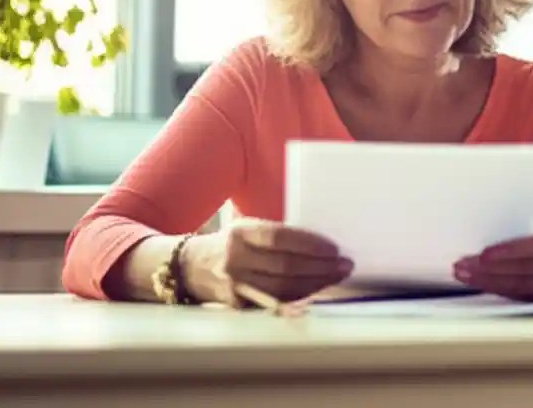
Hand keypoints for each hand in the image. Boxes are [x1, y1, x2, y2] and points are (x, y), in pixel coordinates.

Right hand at [181, 218, 352, 305]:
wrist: (187, 268)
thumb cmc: (230, 244)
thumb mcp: (246, 229)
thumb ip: (276, 234)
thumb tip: (321, 243)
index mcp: (240, 232)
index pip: (281, 237)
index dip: (311, 244)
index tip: (334, 248)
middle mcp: (235, 258)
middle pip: (286, 266)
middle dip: (321, 266)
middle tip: (345, 264)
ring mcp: (235, 284)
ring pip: (283, 288)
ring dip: (316, 283)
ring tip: (337, 276)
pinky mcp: (236, 304)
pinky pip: (275, 301)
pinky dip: (299, 296)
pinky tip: (317, 290)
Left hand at [453, 218, 532, 299]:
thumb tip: (493, 222)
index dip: (511, 251)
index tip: (485, 253)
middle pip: (524, 270)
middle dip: (489, 269)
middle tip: (460, 265)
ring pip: (522, 287)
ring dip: (489, 282)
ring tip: (464, 275)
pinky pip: (526, 296)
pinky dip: (503, 291)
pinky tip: (484, 285)